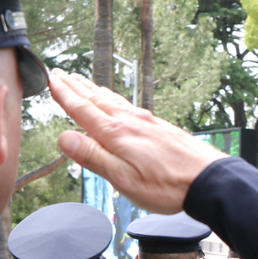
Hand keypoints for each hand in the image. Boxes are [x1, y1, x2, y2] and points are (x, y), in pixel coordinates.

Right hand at [50, 71, 226, 212]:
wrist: (207, 179)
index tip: (50, 79)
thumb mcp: (123, 179)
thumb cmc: (166, 185)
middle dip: (75, 86)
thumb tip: (64, 138)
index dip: (63, 94)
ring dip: (94, 90)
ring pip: (113, 100)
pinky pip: (128, 105)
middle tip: (60, 73)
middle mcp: (130, 121)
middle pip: (96, 99)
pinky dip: (114, 98)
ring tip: (82, 82)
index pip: (82, 110)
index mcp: (116, 134)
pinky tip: (117, 102)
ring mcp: (146, 121)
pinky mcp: (159, 127)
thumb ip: (93, 156)